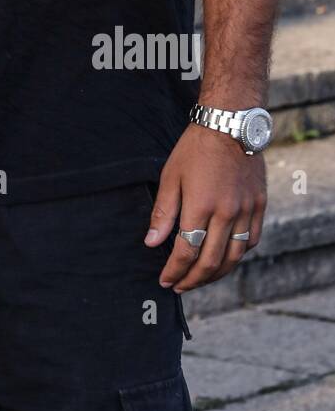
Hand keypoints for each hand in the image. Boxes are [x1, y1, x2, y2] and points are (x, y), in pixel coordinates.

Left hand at [144, 123, 266, 291]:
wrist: (230, 124)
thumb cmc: (195, 148)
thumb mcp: (170, 176)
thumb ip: (163, 213)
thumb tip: (151, 243)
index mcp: (201, 206)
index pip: (186, 252)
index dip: (174, 271)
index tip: (165, 280)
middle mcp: (227, 213)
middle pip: (211, 261)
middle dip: (193, 279)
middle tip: (180, 286)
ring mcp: (246, 210)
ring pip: (234, 257)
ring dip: (216, 274)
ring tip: (200, 279)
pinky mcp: (259, 205)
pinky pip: (251, 240)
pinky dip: (238, 255)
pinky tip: (226, 258)